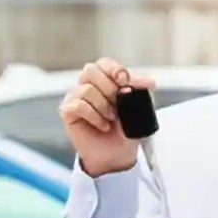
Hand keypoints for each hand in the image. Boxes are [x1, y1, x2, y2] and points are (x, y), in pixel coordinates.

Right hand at [58, 57, 156, 176]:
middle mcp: (87, 85)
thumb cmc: (126, 128)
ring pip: (86, 89)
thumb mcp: (138, 108)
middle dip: (109, 87)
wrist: (118, 153)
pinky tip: (102, 125)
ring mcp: (75, 97)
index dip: (114, 69)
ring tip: (111, 118)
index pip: (104, 63)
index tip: (125, 80)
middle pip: (90, 70)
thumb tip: (149, 82)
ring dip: (103, 105)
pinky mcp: (68, 112)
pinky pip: (78, 105)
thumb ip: (140, 92)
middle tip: (119, 104)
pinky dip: (94, 116)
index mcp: (104, 79)